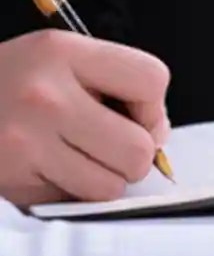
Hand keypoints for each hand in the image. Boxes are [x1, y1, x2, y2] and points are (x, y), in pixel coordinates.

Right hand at [0, 30, 170, 206]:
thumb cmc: (12, 86)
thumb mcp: (57, 62)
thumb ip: (115, 87)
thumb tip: (158, 138)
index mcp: (60, 52)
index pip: (151, 79)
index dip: (152, 105)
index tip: (131, 113)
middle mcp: (43, 95)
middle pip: (139, 148)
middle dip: (132, 155)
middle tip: (104, 145)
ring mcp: (25, 142)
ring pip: (112, 186)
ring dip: (102, 179)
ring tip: (73, 158)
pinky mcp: (15, 182)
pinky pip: (75, 203)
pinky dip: (70, 193)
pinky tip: (46, 170)